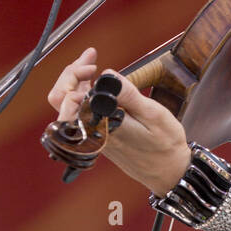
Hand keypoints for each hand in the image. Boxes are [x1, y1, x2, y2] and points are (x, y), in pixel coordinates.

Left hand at [46, 46, 190, 194]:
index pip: (68, 98)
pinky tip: (96, 82)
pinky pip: (81, 112)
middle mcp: (93, 132)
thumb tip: (108, 75)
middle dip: (71, 74)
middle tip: (90, 59)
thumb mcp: (154, 115)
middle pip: (61, 100)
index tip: (94, 64)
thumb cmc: (165, 146)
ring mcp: (93, 134)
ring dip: (76, 82)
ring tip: (91, 64)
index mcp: (102, 126)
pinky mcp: (98, 135)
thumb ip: (129, 96)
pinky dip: (84, 93)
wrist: (168, 171)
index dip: (75, 74)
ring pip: (69, 105)